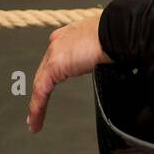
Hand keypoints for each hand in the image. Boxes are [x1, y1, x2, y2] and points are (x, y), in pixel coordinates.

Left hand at [27, 13, 111, 132]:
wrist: (118, 30)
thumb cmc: (120, 37)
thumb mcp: (106, 49)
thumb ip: (101, 58)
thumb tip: (110, 66)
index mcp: (69, 36)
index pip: (55, 60)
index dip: (50, 76)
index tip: (49, 88)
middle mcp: (58, 42)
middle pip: (43, 73)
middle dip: (39, 93)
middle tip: (36, 111)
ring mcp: (55, 53)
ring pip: (40, 84)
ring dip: (36, 106)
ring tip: (34, 123)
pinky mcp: (55, 65)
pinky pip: (41, 91)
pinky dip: (37, 107)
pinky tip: (35, 120)